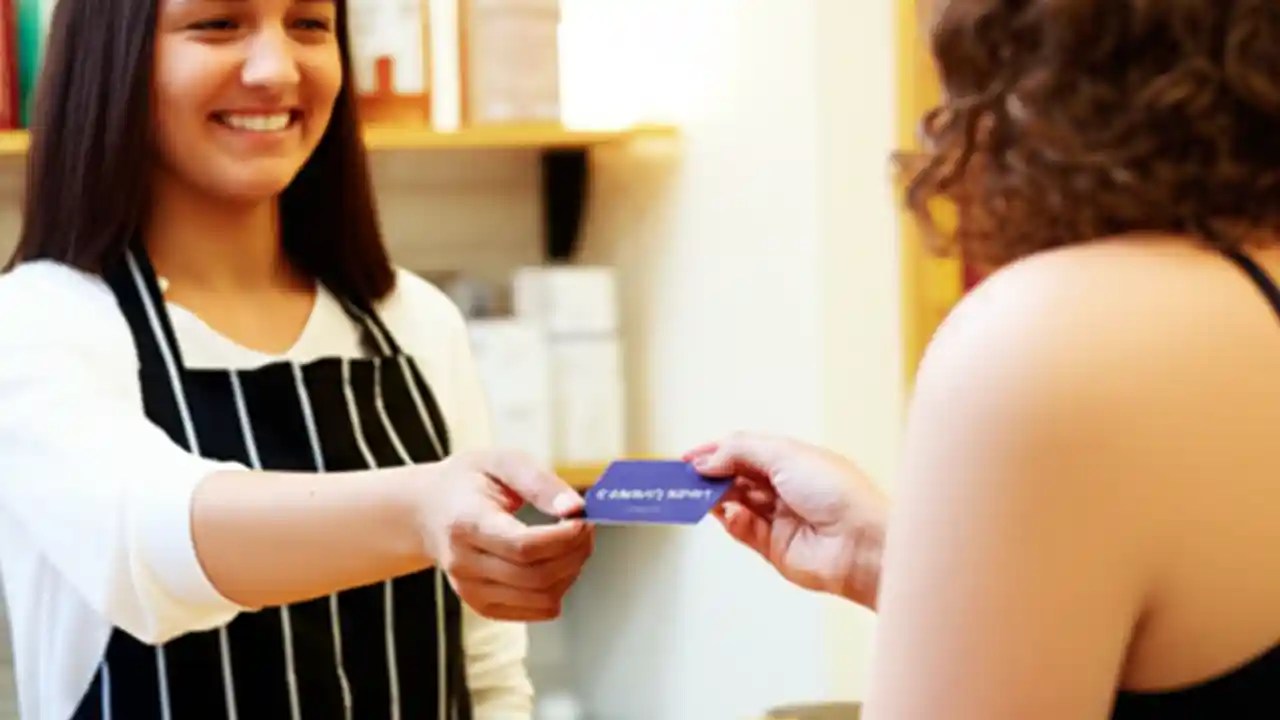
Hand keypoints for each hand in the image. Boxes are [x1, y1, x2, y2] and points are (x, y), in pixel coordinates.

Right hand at [418, 450, 594, 621]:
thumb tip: (576, 508)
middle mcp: (463, 564)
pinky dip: (559, 590)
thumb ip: (540, 482)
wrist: (428, 511)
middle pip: (536, 576)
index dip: (563, 538)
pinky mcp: (483, 606)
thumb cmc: (467, 482)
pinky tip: (557, 564)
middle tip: (585, 528)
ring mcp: (471, 591)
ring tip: (573, 544)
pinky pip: (536, 612)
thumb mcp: (502, 462)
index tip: (582, 519)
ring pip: (541, 599)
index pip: (523, 546)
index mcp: (466, 523)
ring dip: (572, 572)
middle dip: (575, 553)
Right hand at [684, 433, 887, 609]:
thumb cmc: (838, 492)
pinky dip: (732, 521)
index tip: (689, 457)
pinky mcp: (774, 547)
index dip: (716, 452)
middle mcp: (785, 488)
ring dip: (716, 498)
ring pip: (735, 504)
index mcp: (792, 460)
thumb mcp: (784, 454)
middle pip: (736, 478)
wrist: (861, 543)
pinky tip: (729, 513)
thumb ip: (740, 451)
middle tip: (684, 476)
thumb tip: (708, 459)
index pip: (745, 451)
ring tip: (696, 493)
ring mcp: (779, 518)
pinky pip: (743, 531)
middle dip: (711, 475)